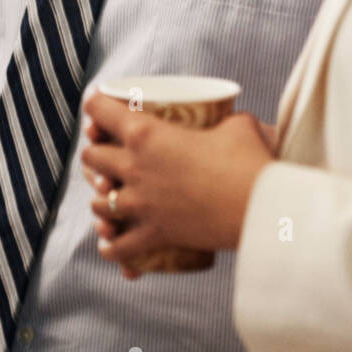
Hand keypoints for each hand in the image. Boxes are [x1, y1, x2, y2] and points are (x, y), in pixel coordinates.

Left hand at [81, 91, 275, 278]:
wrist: (260, 208)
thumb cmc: (248, 160)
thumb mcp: (236, 125)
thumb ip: (225, 119)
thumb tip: (232, 120)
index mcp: (145, 133)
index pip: (99, 110)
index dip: (95, 104)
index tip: (98, 104)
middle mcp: (133, 167)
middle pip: (91, 157)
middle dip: (96, 153)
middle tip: (108, 153)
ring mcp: (140, 204)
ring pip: (97, 203)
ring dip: (101, 198)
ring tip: (110, 197)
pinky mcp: (153, 235)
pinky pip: (119, 247)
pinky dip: (112, 247)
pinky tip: (109, 244)